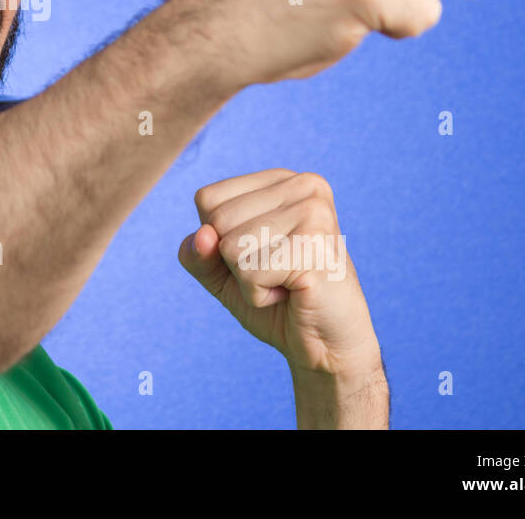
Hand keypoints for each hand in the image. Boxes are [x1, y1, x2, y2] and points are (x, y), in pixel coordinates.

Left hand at [178, 169, 379, 376]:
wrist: (326, 346)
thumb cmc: (277, 304)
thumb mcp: (222, 273)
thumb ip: (198, 253)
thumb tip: (202, 236)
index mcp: (281, 179)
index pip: (208, 199)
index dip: (219, 240)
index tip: (261, 255)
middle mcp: (302, 185)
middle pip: (217, 220)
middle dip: (234, 262)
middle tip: (276, 274)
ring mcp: (313, 212)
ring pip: (230, 247)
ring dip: (248, 281)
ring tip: (286, 283)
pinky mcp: (315, 245)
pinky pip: (249, 273)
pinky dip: (259, 295)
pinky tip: (293, 294)